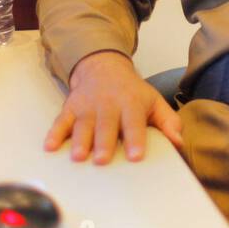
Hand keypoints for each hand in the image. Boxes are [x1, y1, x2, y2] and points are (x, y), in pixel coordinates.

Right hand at [44, 50, 184, 163]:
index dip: (136, 139)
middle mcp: (108, 104)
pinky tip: (50, 147)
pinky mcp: (70, 108)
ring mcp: (87, 106)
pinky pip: (61, 121)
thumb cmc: (132, 92)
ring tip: (78, 157)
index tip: (136, 156)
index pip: (134, 122)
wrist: (104, 67)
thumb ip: (168, 122)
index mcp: (131, 103)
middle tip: (102, 160)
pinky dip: (55, 133)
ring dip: (79, 140)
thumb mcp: (154, 102)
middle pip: (106, 125)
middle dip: (104, 142)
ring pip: (83, 124)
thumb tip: (178, 143)